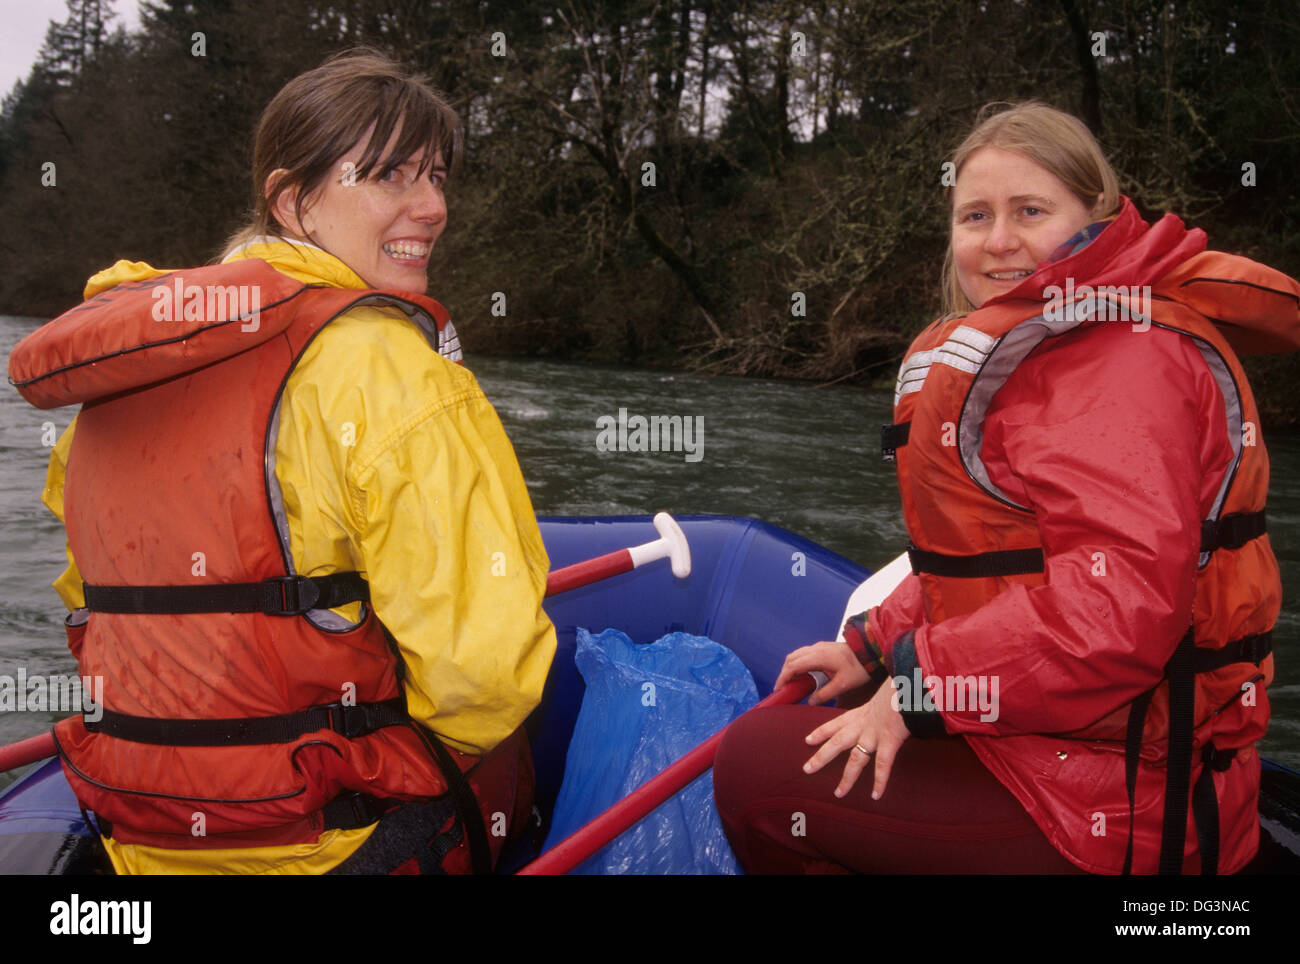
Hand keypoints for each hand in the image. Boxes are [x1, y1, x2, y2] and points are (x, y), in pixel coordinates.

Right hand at [774, 640, 869, 705]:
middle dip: (784, 673)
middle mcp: (816, 649)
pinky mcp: (822, 647)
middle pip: (791, 659)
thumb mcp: (842, 685)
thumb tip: (810, 702)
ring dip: (790, 667)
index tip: (778, 689)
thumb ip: (824, 694)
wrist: (870, 652)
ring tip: (791, 682)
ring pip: (796, 654)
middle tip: (784, 688)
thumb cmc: (859, 669)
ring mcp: (819, 646)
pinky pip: (804, 653)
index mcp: (818, 657)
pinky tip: (802, 674)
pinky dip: (798, 663)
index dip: (783, 678)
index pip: (793, 666)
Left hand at [801, 681, 909, 799]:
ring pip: (856, 759)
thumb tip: (890, 705)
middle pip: (837, 743)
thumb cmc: (901, 683)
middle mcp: (863, 724)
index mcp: (862, 712)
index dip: (821, 732)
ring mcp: (875, 733)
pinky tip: (875, 795)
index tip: (808, 740)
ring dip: (847, 778)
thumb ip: (884, 701)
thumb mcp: (885, 692)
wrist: (909, 680)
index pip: (836, 723)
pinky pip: (882, 764)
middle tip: (806, 769)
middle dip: (821, 757)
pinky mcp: (889, 740)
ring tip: (839, 793)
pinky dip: (880, 781)